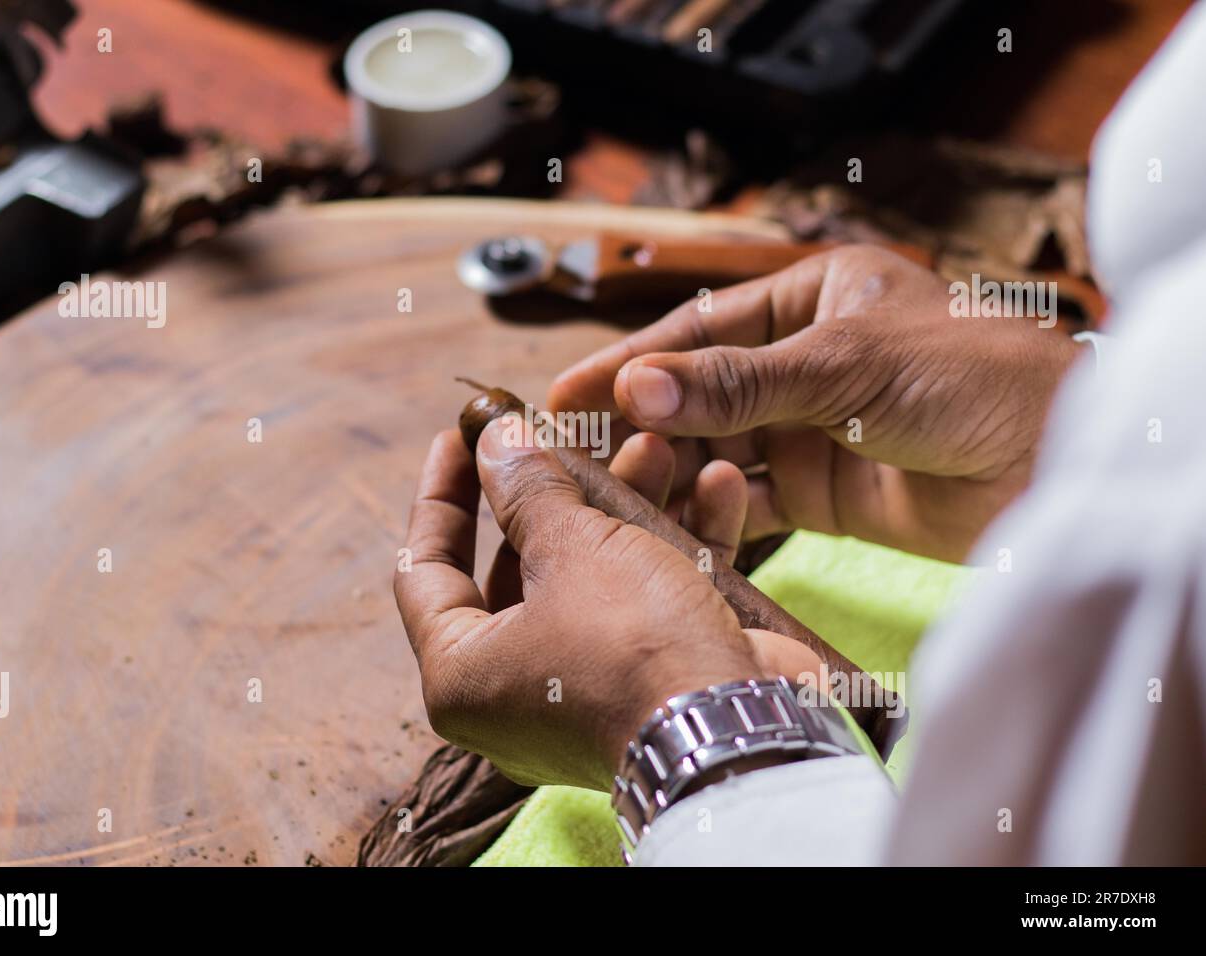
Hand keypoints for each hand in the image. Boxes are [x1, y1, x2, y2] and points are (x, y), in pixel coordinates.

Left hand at [394, 418, 821, 790]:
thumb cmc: (633, 644)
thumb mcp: (571, 547)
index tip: (459, 435)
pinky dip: (679, 546)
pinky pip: (653, 604)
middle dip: (556, 491)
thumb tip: (494, 440)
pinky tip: (715, 483)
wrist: (741, 731)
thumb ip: (527, 489)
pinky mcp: (655, 685)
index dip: (442, 494)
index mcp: (463, 674)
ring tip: (656, 446)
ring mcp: (587, 693)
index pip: (424, 569)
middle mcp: (515, 692)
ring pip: (593, 578)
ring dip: (626, 507)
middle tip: (573, 434)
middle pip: (519, 568)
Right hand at [549, 245, 1082, 562]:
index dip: (631, 360)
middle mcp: (805, 360)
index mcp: (813, 296)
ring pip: (716, 447)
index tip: (568, 392)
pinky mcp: (822, 491)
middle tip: (577, 450)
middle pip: (700, 391)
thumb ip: (739, 383)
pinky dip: (711, 509)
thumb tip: (637, 386)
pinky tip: (675, 518)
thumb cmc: (974, 377)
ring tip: (618, 487)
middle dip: (642, 420)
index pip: (701, 328)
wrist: (1055, 465)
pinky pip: (747, 499)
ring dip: (671, 467)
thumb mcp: (846, 364)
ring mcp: (810, 428)